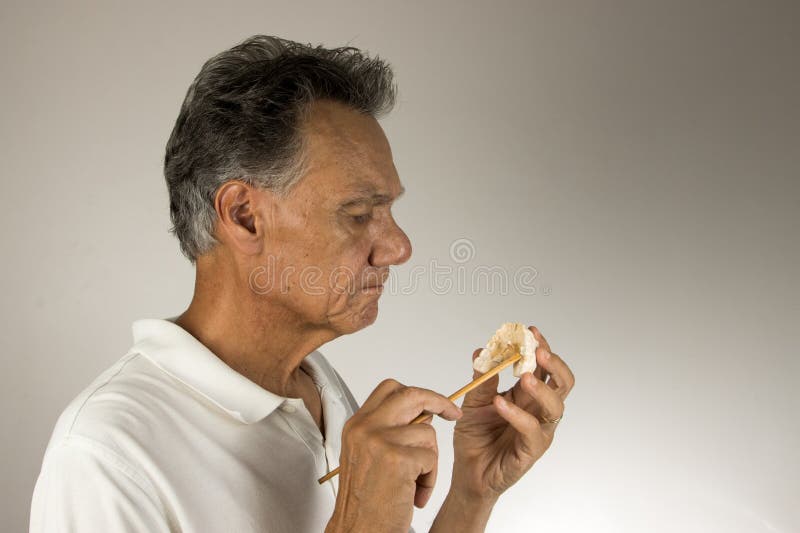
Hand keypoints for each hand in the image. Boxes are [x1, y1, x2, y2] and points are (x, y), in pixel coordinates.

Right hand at [326, 379, 461, 532]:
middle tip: (454, 414)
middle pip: (411, 395)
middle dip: (438, 402)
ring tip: (415, 484)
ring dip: (430, 461)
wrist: (357, 531)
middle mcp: (364, 427)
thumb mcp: (366, 455)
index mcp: (356, 424)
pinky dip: (429, 479)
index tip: (433, 405)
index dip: (416, 393)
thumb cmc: (367, 501)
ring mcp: (379, 441)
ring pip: (427, 433)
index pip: (390, 388)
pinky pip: (430, 458)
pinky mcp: (396, 459)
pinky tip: (415, 495)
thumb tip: (423, 413)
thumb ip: (387, 430)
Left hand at [450, 326, 574, 500]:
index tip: (531, 330)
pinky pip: (532, 430)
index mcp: (528, 395)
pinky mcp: (531, 450)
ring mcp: (538, 430)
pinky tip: (500, 403)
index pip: (544, 367)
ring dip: (542, 388)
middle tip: (538, 351)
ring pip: (556, 406)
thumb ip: (481, 378)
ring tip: (523, 376)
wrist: (468, 471)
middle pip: (562, 383)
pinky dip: (517, 414)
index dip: (541, 347)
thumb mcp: (473, 401)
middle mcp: (538, 410)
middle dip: (554, 364)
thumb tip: (481, 351)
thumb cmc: (476, 437)